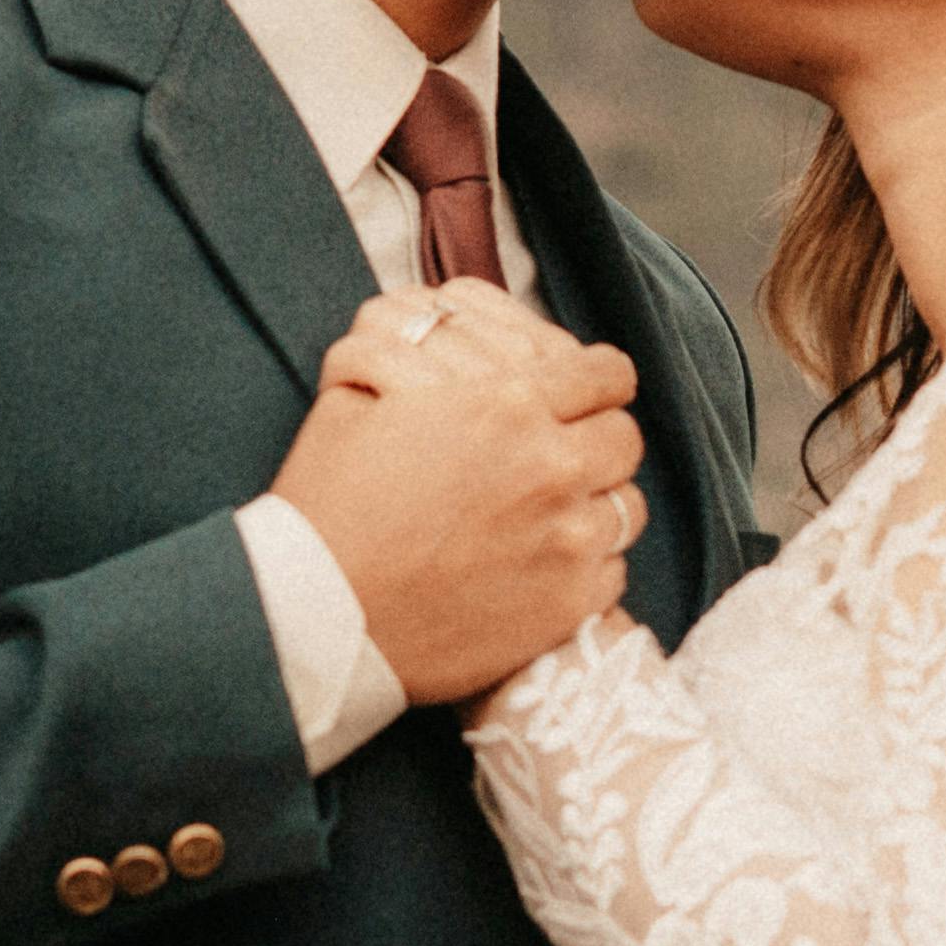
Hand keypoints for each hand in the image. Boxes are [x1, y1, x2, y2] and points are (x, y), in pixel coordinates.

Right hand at [278, 297, 644, 700]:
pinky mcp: (568, 605)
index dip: (596, 380)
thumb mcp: (355, 401)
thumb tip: (424, 330)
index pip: (606, 373)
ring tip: (557, 514)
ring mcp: (568, 540)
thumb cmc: (327, 507)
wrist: (317, 615)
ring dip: (598, 502)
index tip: (584, 394)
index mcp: (509, 404)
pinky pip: (613, 571)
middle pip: (625, 437)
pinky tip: (547, 565)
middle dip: (599, 438)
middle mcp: (553, 466)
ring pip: (628, 505)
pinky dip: (589, 565)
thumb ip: (413, 361)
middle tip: (566, 453)